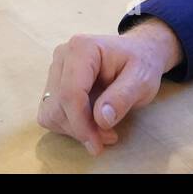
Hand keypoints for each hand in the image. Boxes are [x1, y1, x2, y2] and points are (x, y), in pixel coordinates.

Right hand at [37, 19, 183, 155]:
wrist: (138, 52)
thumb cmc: (140, 63)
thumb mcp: (141, 79)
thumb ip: (122, 97)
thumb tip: (101, 119)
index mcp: (82, 49)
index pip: (71, 92)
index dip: (81, 123)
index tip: (97, 144)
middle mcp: (63, 56)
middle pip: (59, 105)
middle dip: (81, 129)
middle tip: (109, 137)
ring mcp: (56, 69)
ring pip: (52, 112)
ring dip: (75, 129)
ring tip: (103, 130)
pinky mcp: (54, 83)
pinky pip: (51, 113)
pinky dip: (69, 125)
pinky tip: (90, 123)